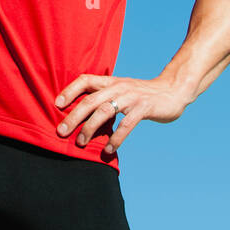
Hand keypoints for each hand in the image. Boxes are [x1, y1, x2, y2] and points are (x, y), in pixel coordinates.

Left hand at [53, 72, 190, 155]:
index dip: (70, 90)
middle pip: (91, 99)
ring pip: (105, 111)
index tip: (56, 104)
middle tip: (61, 131)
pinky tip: (108, 150)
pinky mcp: (144, 107)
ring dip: (91, 127)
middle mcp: (119, 87)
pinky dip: (116, 138)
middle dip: (74, 116)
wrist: (172, 91)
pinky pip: (127, 124)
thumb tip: (82, 114)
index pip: (86, 80)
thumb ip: (105, 98)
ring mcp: (132, 97)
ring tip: (81, 142)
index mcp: (111, 81)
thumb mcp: (122, 91)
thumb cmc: (142, 95)